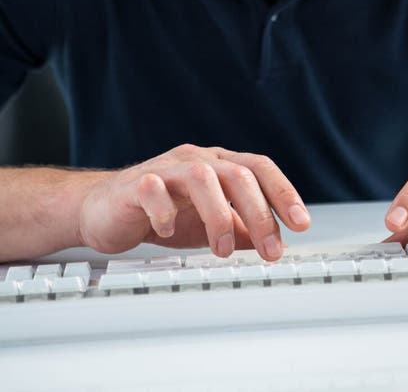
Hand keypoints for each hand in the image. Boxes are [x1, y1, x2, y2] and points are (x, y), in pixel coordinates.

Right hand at [78, 144, 309, 258]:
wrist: (103, 209)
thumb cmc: (158, 211)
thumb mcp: (207, 224)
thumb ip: (239, 228)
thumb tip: (273, 242)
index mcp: (217, 164)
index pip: (258, 168)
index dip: (283, 193)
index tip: (301, 224)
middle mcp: (195, 160)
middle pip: (237, 173)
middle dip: (260, 213)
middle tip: (271, 250)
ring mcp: (166, 168)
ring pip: (201, 176)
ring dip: (219, 215)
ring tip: (223, 249)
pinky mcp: (135, 183)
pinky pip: (153, 189)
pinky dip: (165, 212)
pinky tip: (167, 232)